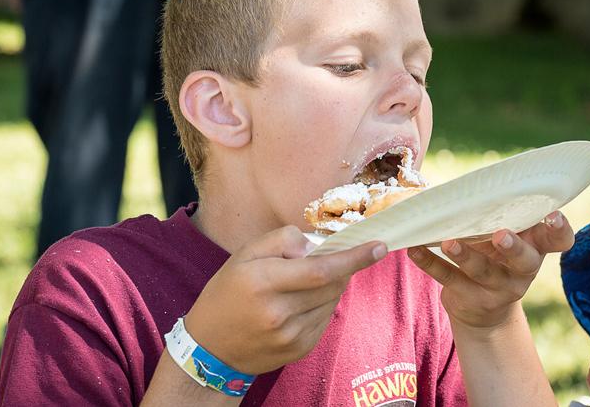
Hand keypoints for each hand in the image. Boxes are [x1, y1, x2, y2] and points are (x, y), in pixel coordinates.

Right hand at [184, 226, 385, 374]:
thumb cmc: (227, 293)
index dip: (354, 258)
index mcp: (263, 281)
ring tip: (304, 283)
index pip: (320, 269)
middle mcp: (279, 312)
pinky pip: (325, 319)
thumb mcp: (244, 255)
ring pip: (331, 301)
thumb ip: (282, 240)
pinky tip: (300, 303)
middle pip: (331, 284)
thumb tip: (315, 246)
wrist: (210, 349)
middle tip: (331, 258)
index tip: (379, 246)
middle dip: (342, 267)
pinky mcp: (299, 350)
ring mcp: (291, 335)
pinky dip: (322, 304)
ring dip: (331, 285)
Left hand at [407, 210, 573, 328]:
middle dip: (513, 247)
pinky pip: (447, 278)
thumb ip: (502, 215)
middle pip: (524, 260)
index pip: (558, 241)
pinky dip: (429, 263)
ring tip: (448, 242)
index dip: (560, 230)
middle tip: (500, 235)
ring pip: (482, 272)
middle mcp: (522, 270)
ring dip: (464, 255)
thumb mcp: (508, 238)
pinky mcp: (470, 298)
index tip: (553, 216)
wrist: (483, 311)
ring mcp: (497, 288)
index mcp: (535, 248)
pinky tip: (413, 249)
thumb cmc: (496, 257)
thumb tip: (474, 179)